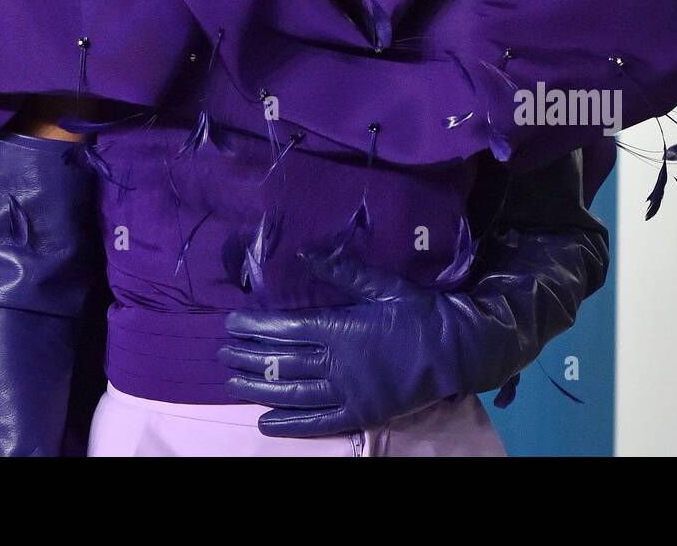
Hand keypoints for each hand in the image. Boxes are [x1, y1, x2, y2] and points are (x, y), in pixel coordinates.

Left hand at [218, 170, 608, 438]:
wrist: (456, 350)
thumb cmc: (418, 311)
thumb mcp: (382, 284)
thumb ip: (342, 271)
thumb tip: (305, 253)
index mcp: (343, 328)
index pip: (287, 328)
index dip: (257, 327)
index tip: (232, 322)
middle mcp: (339, 364)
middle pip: (282, 361)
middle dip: (247, 355)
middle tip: (220, 350)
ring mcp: (348, 392)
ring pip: (292, 392)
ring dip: (257, 386)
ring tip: (229, 380)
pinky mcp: (360, 413)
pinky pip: (318, 422)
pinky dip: (289, 423)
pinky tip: (264, 421)